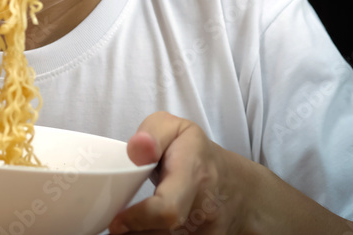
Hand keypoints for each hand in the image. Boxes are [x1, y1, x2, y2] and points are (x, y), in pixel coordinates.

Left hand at [107, 112, 248, 233]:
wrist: (238, 187)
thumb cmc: (198, 156)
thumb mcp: (177, 128)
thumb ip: (153, 132)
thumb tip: (136, 150)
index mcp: (194, 175)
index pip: (167, 208)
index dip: (138, 218)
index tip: (116, 222)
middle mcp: (204, 210)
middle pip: (162, 233)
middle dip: (132, 232)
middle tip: (114, 222)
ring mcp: (207, 233)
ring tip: (127, 222)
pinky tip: (140, 229)